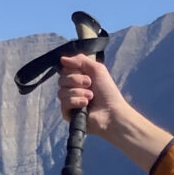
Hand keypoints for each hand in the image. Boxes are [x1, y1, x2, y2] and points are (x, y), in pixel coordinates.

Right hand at [56, 52, 172, 172]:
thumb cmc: (107, 92)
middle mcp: (72, 90)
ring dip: (78, 92)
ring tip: (91, 97)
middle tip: (90, 84)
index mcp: (78, 79)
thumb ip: (80, 60)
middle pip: (61, 80)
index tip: (86, 74)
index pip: (64, 70)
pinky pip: (64, 103)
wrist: (112, 112)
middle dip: (76, 80)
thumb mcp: (96, 69)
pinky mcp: (68, 114)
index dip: (73, 70)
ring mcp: (70, 103)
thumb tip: (62, 59)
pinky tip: (86, 104)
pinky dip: (76, 101)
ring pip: (61, 91)